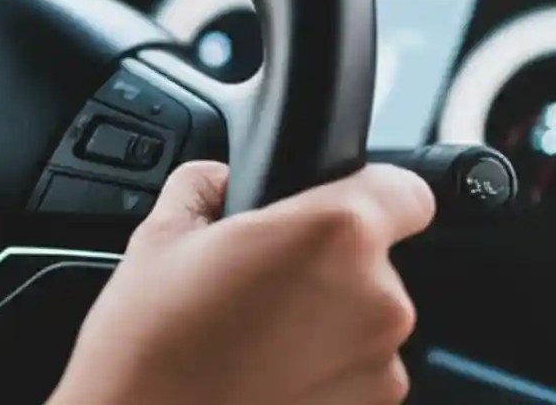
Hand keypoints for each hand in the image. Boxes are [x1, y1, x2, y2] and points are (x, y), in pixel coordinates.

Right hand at [50, 162, 434, 404]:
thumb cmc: (150, 347)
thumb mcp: (160, 236)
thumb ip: (205, 188)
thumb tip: (219, 184)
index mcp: (334, 235)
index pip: (405, 191)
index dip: (368, 192)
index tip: (332, 206)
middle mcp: (376, 299)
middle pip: (372, 260)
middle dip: (321, 264)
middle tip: (254, 281)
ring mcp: (379, 366)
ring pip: (363, 318)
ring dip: (322, 320)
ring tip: (251, 334)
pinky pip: (354, 370)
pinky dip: (319, 367)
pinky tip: (261, 371)